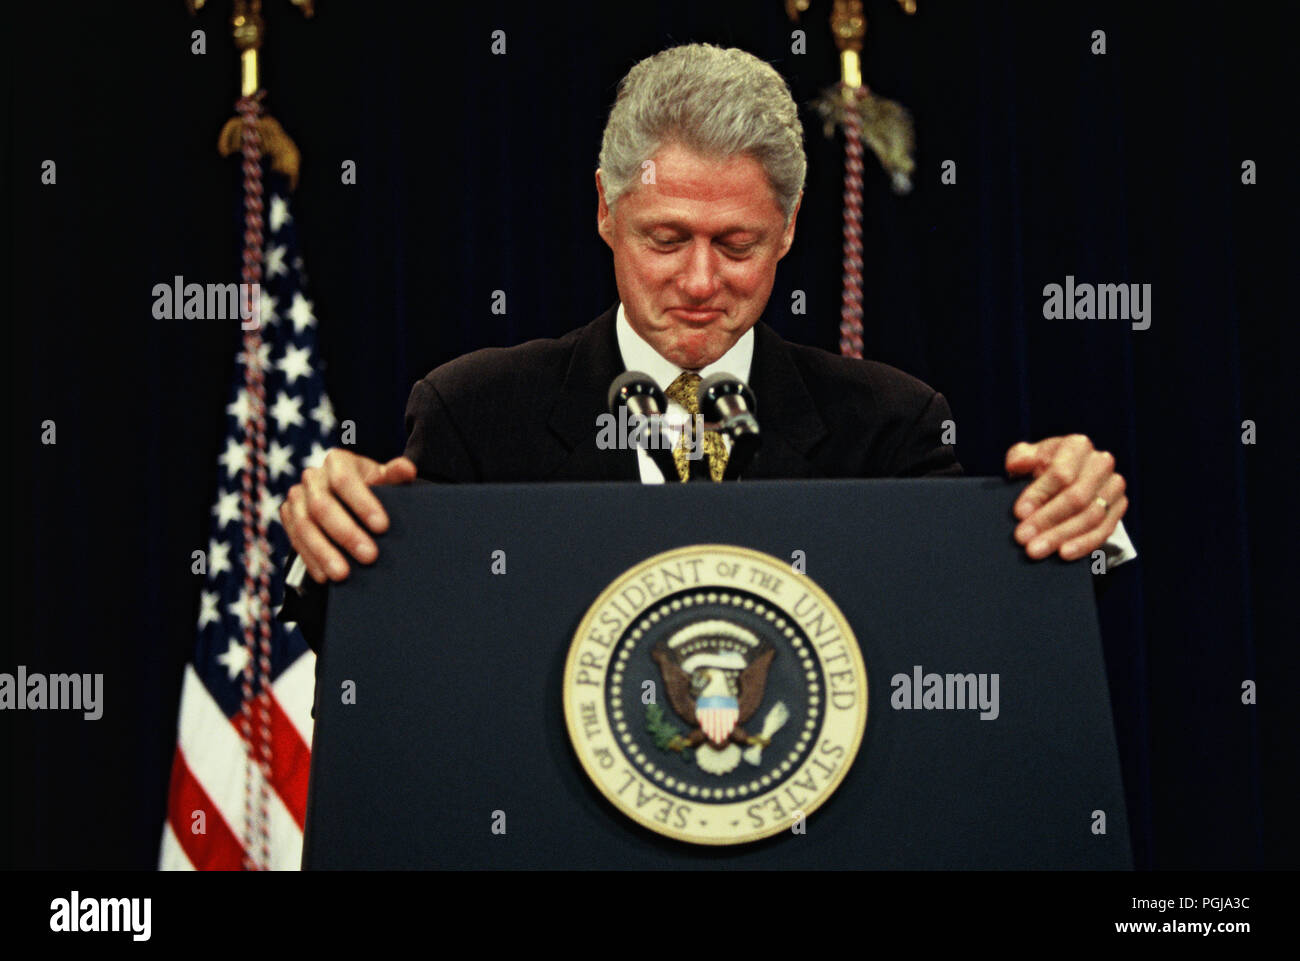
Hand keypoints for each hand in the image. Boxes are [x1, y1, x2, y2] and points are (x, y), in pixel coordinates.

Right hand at [280, 449, 416, 582]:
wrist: (345, 493)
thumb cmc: (369, 486)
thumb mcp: (382, 478)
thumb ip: (394, 474)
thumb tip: (407, 470)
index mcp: (337, 461)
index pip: (345, 481)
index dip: (363, 504)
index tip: (383, 526)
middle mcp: (312, 478)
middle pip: (323, 506)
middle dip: (346, 534)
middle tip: (370, 556)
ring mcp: (297, 498)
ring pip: (305, 527)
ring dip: (324, 553)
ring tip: (343, 574)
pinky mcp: (287, 517)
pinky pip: (295, 541)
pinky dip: (311, 561)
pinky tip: (325, 576)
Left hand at [1005, 435, 1126, 561]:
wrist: (1065, 480)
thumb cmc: (1040, 468)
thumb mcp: (1026, 457)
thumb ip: (1019, 457)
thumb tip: (1017, 465)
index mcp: (1077, 445)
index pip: (1061, 473)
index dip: (1039, 494)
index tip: (1019, 513)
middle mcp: (1101, 463)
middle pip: (1077, 497)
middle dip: (1047, 520)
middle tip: (1023, 538)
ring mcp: (1113, 486)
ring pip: (1091, 516)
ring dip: (1061, 536)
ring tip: (1036, 550)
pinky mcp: (1119, 508)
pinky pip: (1104, 530)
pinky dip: (1083, 544)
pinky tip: (1064, 554)